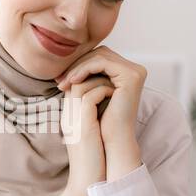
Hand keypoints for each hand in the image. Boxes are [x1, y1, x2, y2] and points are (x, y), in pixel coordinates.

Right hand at [55, 74, 112, 195]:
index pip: (73, 82)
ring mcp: (73, 117)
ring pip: (82, 82)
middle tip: (112, 73)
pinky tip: (115, 95)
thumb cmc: (93, 161)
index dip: (88, 74)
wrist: (87, 183)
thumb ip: (93, 116)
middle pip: (74, 77)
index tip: (106, 75)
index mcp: (68, 115)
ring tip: (115, 84)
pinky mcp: (83, 124)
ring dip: (101, 79)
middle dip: (94, 71)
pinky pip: (91, 94)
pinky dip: (105, 90)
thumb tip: (106, 101)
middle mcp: (67, 113)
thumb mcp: (90, 134)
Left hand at [57, 46, 145, 178]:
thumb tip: (66, 59)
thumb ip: (86, 75)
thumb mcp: (91, 93)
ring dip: (78, 67)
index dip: (79, 65)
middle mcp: (135, 70)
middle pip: (100, 54)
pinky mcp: (132, 76)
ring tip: (64, 82)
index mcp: (127, 72)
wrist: (111, 141)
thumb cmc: (100, 121)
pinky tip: (73, 81)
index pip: (99, 58)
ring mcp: (136, 72)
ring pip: (99, 57)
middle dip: (77, 65)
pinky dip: (84, 69)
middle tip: (59, 79)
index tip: (60, 78)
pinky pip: (102, 63)